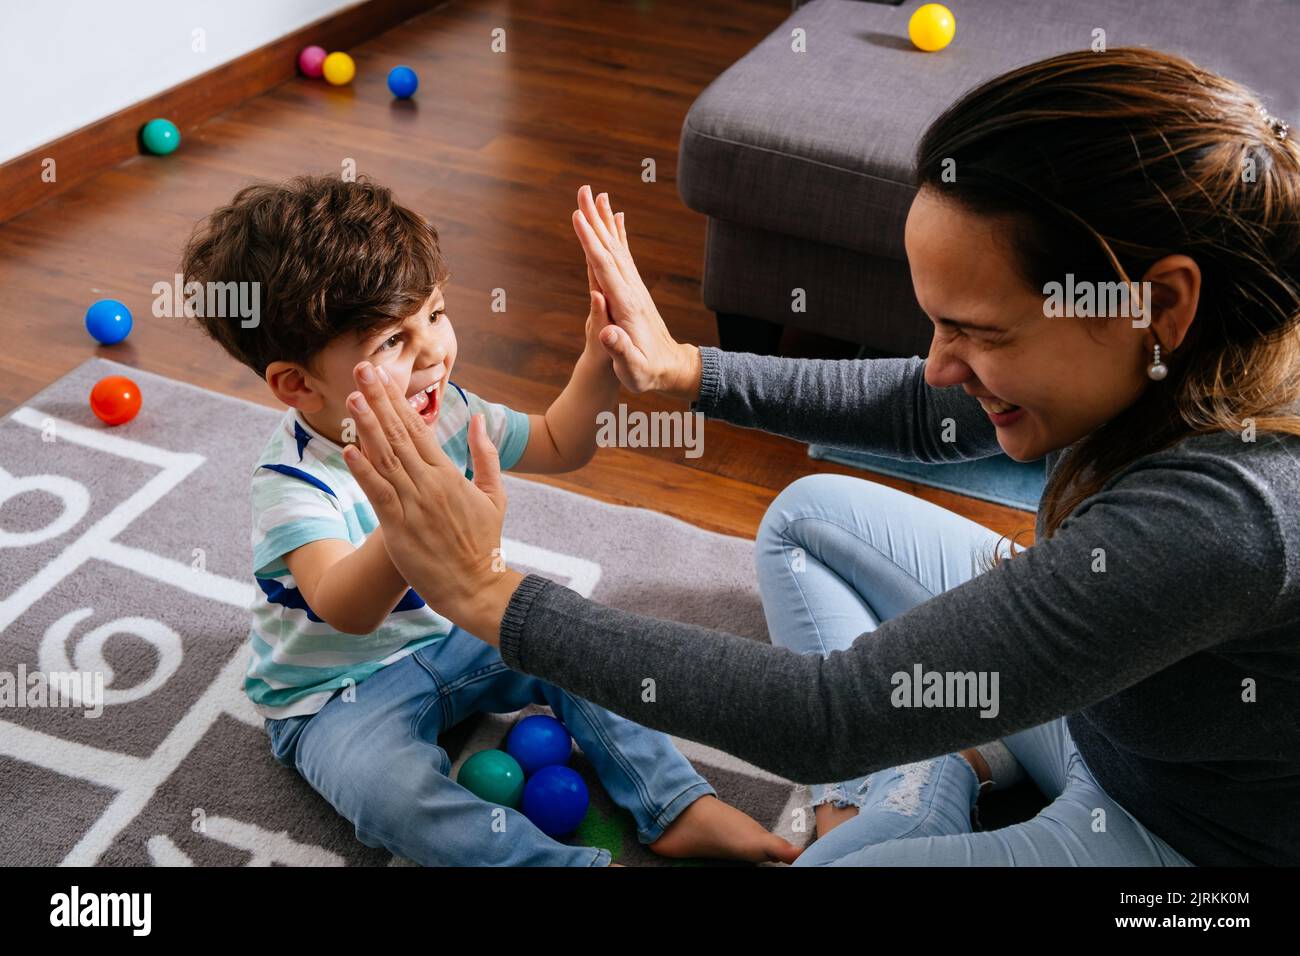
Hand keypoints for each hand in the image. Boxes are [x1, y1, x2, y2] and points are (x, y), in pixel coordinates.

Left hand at [338, 360, 524, 642]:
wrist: (477, 586)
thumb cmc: (485, 543)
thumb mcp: (495, 495)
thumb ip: (486, 455)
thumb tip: (479, 420)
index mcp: (450, 473)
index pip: (418, 428)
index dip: (397, 401)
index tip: (382, 378)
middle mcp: (430, 483)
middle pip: (398, 434)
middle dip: (378, 400)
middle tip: (361, 369)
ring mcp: (415, 504)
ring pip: (386, 458)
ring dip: (366, 426)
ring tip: (351, 397)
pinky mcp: (400, 528)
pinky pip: (379, 494)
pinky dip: (364, 471)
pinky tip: (349, 449)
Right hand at [571, 185, 701, 401]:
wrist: (673, 368)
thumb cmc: (648, 373)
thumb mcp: (633, 369)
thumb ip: (620, 351)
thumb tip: (606, 333)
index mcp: (626, 305)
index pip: (604, 267)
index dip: (590, 241)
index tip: (578, 216)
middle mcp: (632, 290)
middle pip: (610, 248)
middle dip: (595, 219)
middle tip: (583, 189)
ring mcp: (635, 287)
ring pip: (617, 247)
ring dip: (605, 220)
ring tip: (597, 195)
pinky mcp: (635, 289)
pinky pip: (624, 256)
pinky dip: (618, 235)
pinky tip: (616, 220)